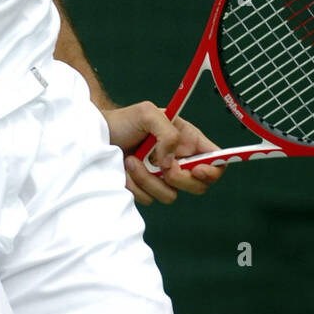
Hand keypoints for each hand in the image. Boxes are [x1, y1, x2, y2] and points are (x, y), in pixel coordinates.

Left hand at [102, 101, 224, 204]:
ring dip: (149, 179)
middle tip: (162, 167)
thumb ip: (168, 134)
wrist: (97, 136)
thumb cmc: (124, 120)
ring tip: (132, 160)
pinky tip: (125, 168)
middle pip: (198, 185)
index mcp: (188, 140)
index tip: (197, 170)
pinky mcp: (146, 189)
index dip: (214, 169)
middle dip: (179, 179)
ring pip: (170, 195)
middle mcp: (179, 161)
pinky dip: (135, 185)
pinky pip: (149, 199)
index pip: (216, 159)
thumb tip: (169, 163)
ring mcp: (162, 178)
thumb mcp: (148, 114)